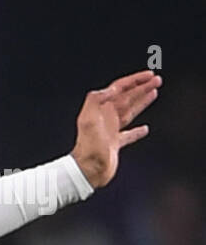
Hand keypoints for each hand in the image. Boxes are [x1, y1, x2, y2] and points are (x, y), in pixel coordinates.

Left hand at [69, 70, 160, 188]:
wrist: (87, 169)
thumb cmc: (88, 147)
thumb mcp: (88, 119)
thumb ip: (96, 100)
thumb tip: (112, 89)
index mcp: (101, 110)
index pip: (119, 89)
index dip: (134, 80)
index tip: (149, 75)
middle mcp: (106, 118)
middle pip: (127, 98)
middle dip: (142, 88)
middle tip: (157, 80)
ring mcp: (111, 131)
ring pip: (130, 112)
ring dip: (142, 102)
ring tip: (153, 93)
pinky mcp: (115, 144)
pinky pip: (128, 134)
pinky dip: (137, 131)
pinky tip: (144, 129)